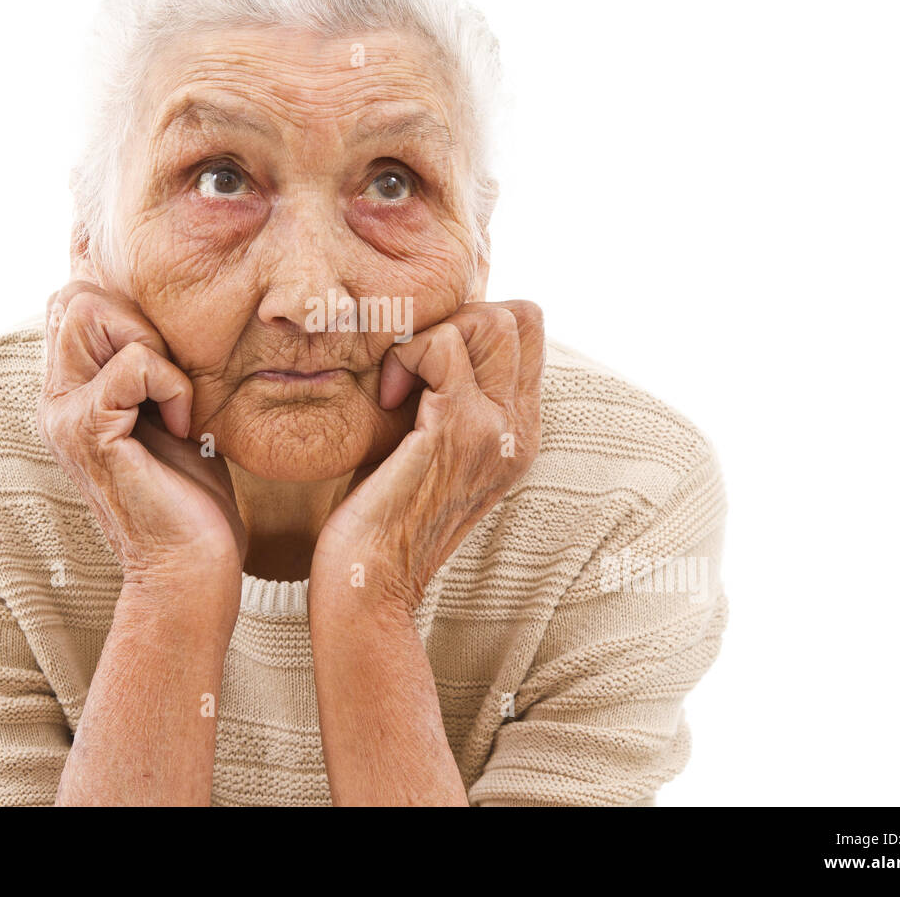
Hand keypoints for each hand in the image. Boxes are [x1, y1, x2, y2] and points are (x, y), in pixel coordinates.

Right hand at [37, 280, 246, 583]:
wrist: (190, 563)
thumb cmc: (190, 494)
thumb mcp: (166, 413)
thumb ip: (148, 367)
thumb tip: (165, 317)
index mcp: (70, 392)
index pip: (72, 301)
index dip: (126, 309)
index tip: (167, 362)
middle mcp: (55, 399)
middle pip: (75, 295)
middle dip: (137, 318)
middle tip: (170, 378)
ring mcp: (65, 415)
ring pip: (91, 312)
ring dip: (153, 346)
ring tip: (174, 401)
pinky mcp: (90, 431)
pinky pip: (133, 363)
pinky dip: (172, 386)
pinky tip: (182, 426)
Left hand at [312, 300, 543, 612]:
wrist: (370, 582)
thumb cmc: (381, 514)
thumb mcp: (431, 449)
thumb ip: (447, 401)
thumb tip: (426, 343)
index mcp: (520, 433)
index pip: (528, 334)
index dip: (472, 326)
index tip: (426, 368)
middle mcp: (520, 430)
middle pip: (520, 317)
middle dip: (455, 321)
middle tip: (411, 369)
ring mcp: (496, 429)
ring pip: (491, 321)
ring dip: (431, 337)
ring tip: (398, 385)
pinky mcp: (458, 430)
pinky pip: (443, 347)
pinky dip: (405, 357)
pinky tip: (386, 399)